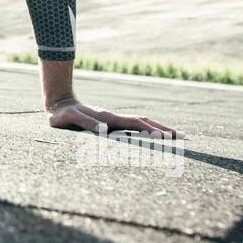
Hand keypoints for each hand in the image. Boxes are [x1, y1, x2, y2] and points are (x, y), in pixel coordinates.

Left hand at [46, 94, 184, 138]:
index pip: (137, 124)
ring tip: (174, 137)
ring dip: (157, 130)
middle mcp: (114, 118)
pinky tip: (150, 139)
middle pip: (145, 122)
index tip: (169, 137)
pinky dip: (144, 132)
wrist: (58, 103)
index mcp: (109, 118)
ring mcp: (113, 120)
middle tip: (184, 137)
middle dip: (164, 129)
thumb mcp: (70, 119)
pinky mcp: (109, 123)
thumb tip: (105, 130)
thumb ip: (85, 123)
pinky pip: (131, 128)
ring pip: (140, 124)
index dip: (153, 130)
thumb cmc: (62, 114)